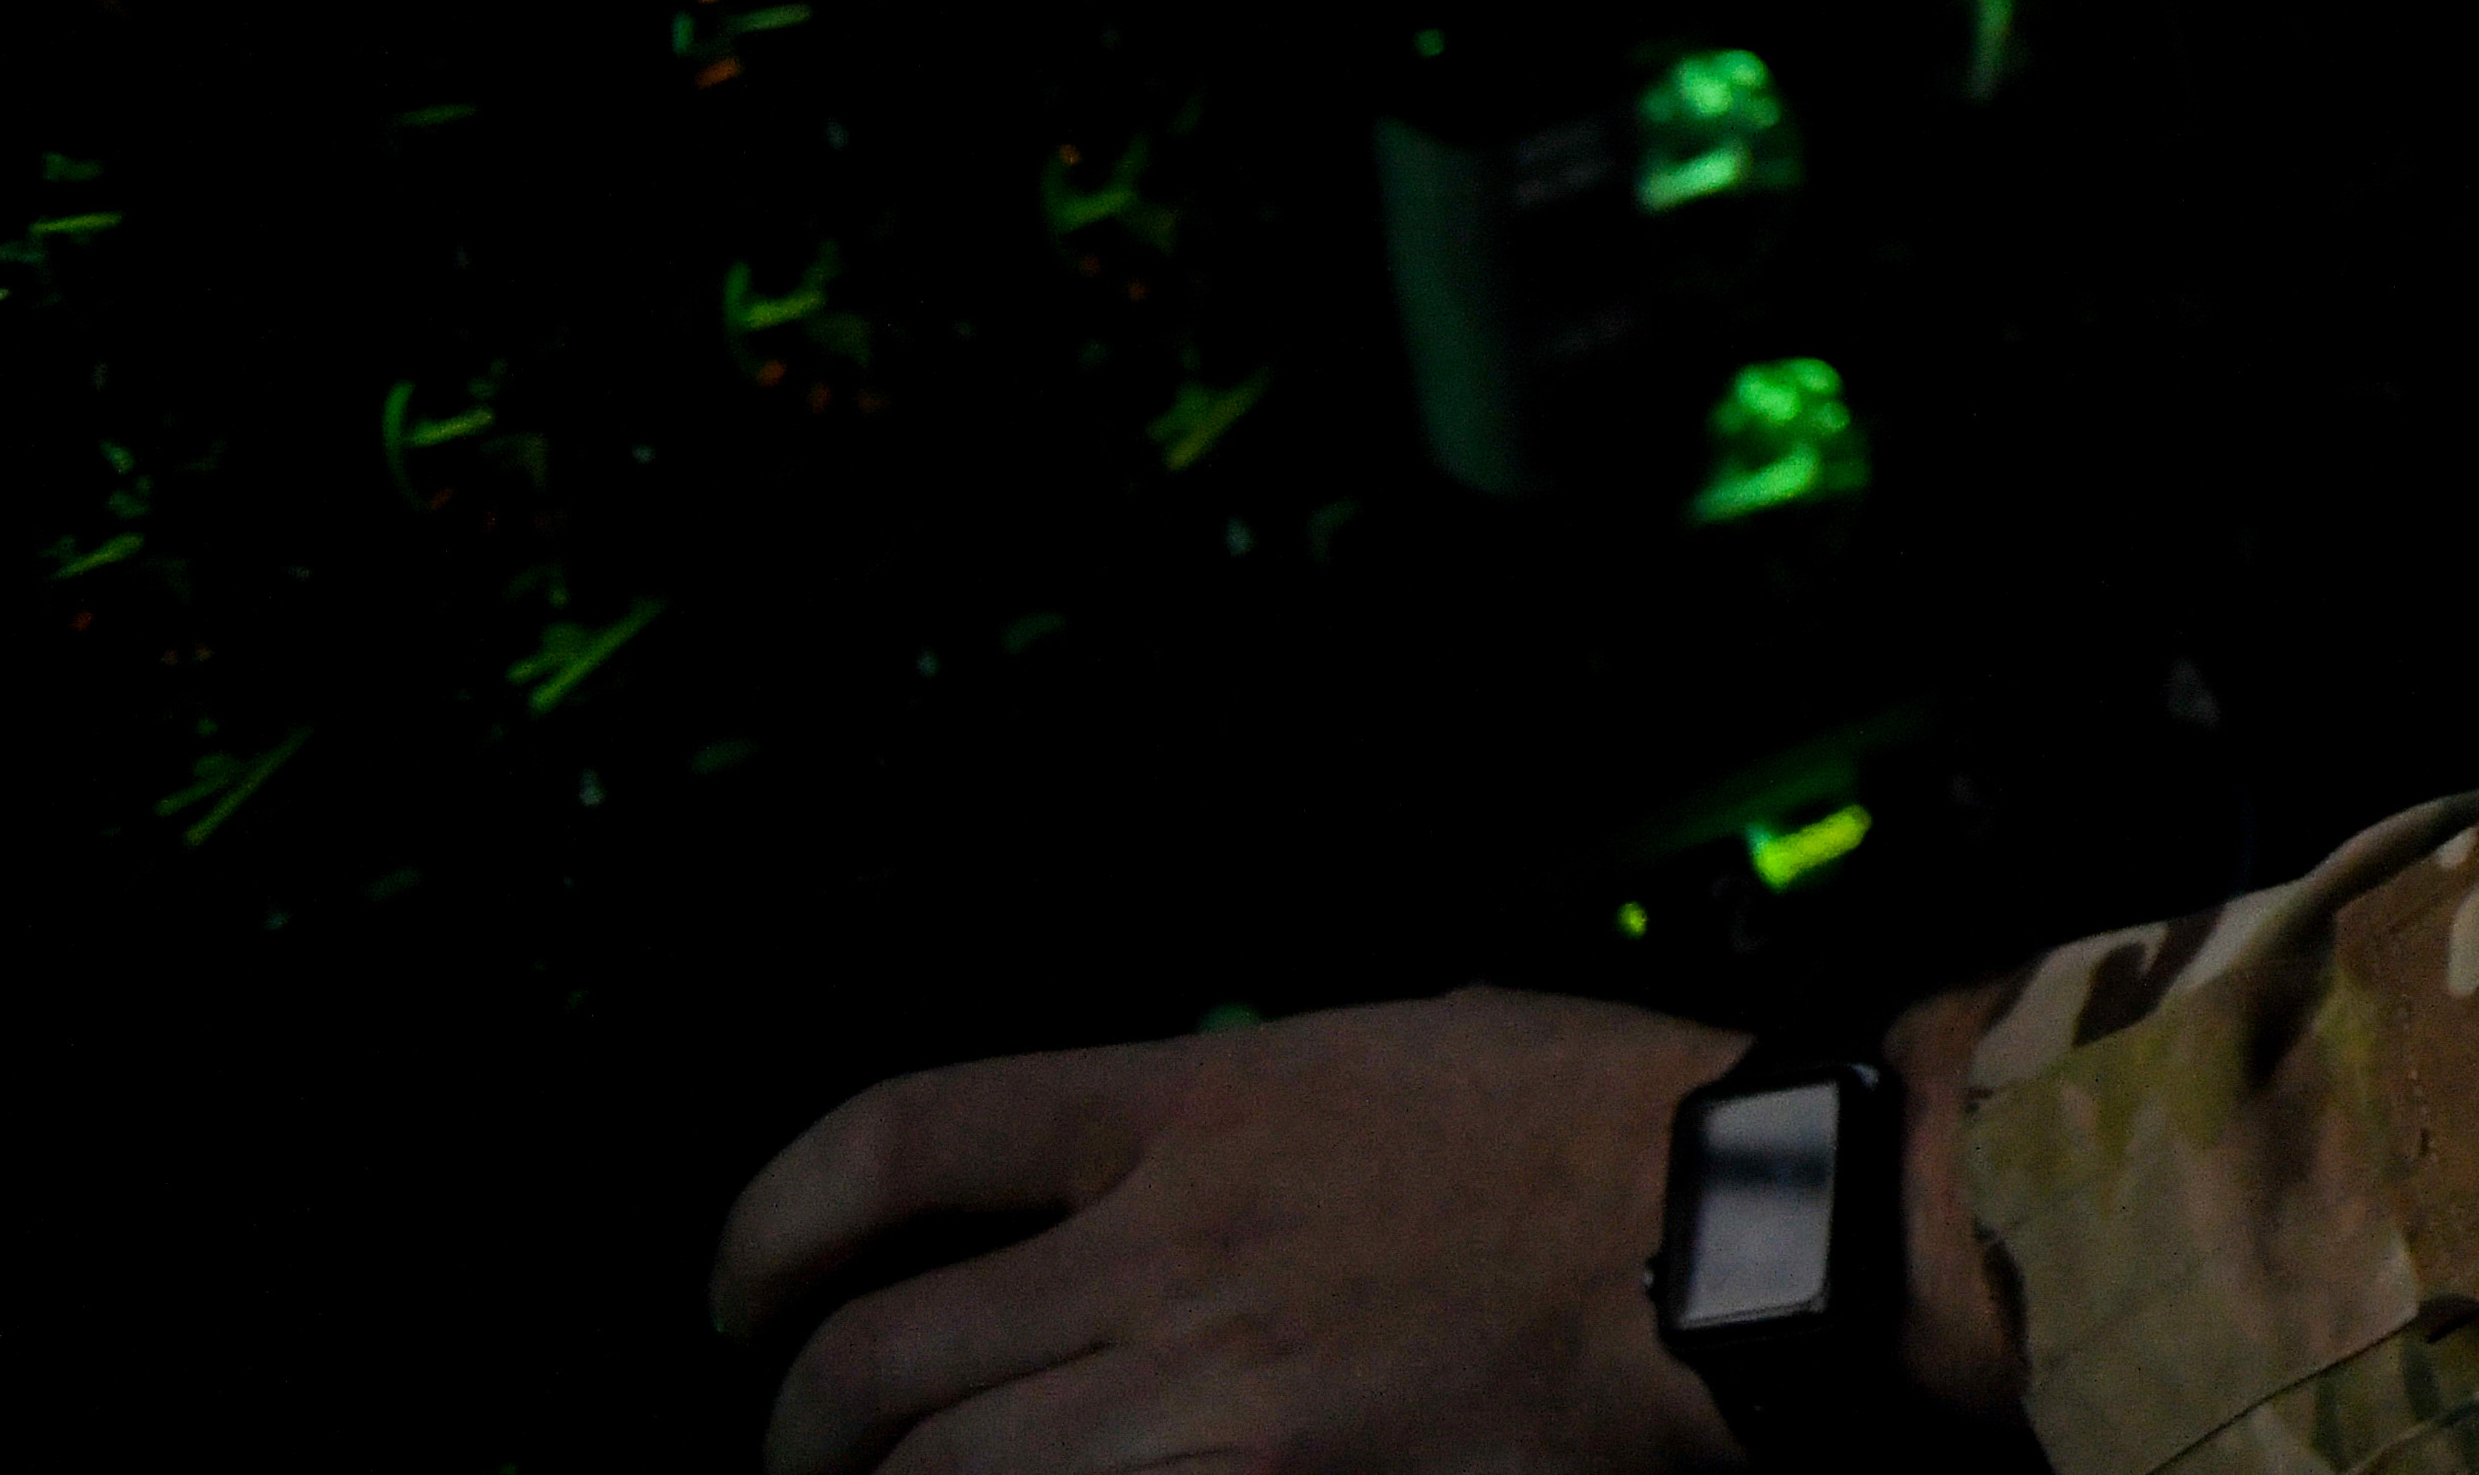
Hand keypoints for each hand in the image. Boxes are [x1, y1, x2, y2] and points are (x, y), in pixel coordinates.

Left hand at [718, 988, 1758, 1474]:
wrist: (1737, 1237)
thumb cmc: (1599, 1124)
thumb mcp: (1387, 1045)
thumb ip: (1239, 1102)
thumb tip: (1136, 1166)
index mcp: (1194, 1098)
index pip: (898, 1141)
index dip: (771, 1228)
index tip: (741, 1296)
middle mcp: (1164, 1246)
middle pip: (875, 1361)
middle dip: (801, 1435)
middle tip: (804, 1459)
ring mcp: (1208, 1390)